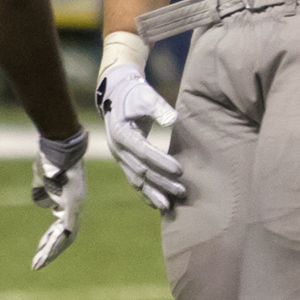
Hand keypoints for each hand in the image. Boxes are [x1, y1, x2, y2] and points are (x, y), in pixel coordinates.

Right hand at [30, 129, 88, 269]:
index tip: (41, 246)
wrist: (59, 146)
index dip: (52, 237)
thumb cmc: (51, 158)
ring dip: (50, 252)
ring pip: (65, 238)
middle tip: (37, 263)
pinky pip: (64, 232)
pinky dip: (54, 245)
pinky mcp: (72, 207)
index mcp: (70, 199)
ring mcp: (76, 207)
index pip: (63, 224)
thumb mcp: (43, 178)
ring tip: (37, 264)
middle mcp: (76, 205)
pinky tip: (43, 255)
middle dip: (50, 250)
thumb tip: (43, 203)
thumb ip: (43, 191)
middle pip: (65, 235)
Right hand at [95, 62, 184, 210]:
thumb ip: (158, 107)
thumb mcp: (145, 95)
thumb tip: (173, 119)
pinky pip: (134, 180)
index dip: (161, 162)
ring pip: (136, 180)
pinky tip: (157, 203)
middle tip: (182, 190)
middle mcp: (117, 148)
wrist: (116, 95)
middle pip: (141, 170)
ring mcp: (119, 157)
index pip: (143, 151)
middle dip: (162, 182)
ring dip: (153, 192)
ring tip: (170, 206)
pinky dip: (145, 192)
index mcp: (121, 132)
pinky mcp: (124, 161)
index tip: (180, 169)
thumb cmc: (135, 94)